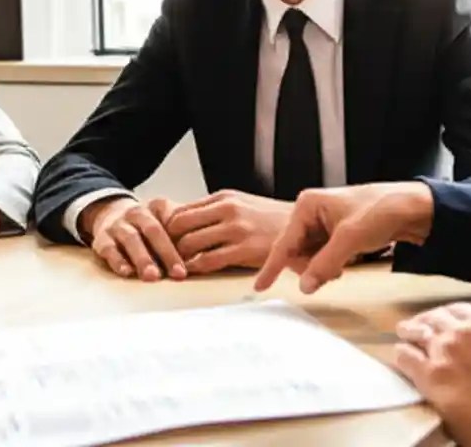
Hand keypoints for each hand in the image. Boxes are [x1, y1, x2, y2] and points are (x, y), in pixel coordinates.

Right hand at [80, 196, 186, 280]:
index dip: (184, 244)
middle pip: (153, 231)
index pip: (172, 223)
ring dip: (143, 259)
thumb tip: (207, 247)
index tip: (192, 264)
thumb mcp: (163, 218)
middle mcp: (136, 213)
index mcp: (156, 208)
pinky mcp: (101, 239)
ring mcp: (118, 226)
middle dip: (166, 253)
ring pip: (131, 240)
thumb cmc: (144, 224)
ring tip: (152, 276)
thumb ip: (183, 229)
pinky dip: (118, 261)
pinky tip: (126, 272)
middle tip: (177, 274)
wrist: (108, 213)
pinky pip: (109, 249)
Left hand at [163, 190, 290, 273]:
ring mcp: (235, 228)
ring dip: (179, 258)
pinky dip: (196, 268)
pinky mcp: (244, 249)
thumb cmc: (271, 221)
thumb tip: (183, 224)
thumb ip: (215, 212)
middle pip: (177, 225)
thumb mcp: (242, 205)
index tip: (164, 243)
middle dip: (168, 243)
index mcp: (223, 197)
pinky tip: (196, 272)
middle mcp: (227, 209)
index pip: (179, 211)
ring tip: (178, 268)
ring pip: (188, 244)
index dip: (167, 229)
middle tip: (167, 257)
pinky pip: (207, 261)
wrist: (306, 230)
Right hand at [254, 181, 433, 293]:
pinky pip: (323, 257)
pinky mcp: (336, 234)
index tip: (260, 285)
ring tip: (345, 263)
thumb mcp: (349, 239)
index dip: (272, 266)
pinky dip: (332, 265)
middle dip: (312, 266)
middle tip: (334, 271)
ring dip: (324, 267)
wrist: (412, 208)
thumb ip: (324, 264)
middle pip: (296, 252)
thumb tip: (305, 286)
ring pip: (311, 257)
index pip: (283, 242)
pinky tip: (347, 262)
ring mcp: (324, 225)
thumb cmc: (380, 210)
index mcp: (307, 206)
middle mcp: (311, 214)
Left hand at [395, 303, 470, 446]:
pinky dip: (403, 356)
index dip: (447, 314)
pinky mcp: (430, 373)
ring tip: (404, 334)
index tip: (443, 318)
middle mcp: (463, 330)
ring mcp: (444, 349)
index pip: (459, 309)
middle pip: (435, 317)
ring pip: (417, 331)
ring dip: (410, 332)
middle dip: (426, 320)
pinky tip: (401, 357)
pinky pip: (406, 357)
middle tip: (418, 325)